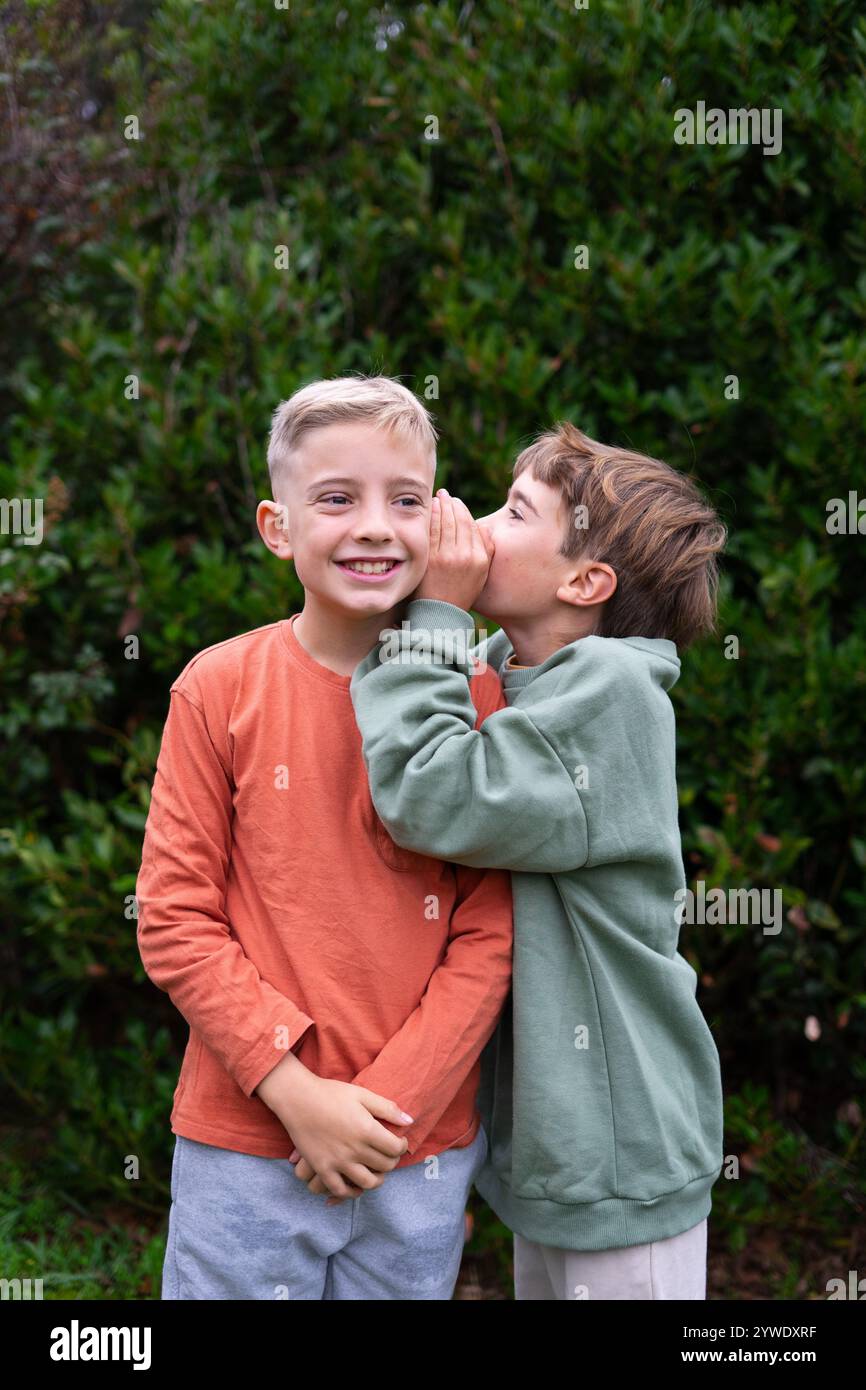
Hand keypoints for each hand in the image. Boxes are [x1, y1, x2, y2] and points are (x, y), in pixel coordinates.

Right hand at [266, 1070, 411, 1200]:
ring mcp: (337, 1162)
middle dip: (392, 1160)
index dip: (402, 1146)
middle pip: (384, 1166)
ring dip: (377, 1179)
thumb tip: (410, 1120)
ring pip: (367, 1183)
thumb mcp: (362, 1094)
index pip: (395, 1149)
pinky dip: (351, 1192)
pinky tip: (356, 1185)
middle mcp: (354, 1149)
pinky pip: (340, 1191)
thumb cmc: (331, 1093)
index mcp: (366, 1130)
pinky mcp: (322, 1168)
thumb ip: (387, 1108)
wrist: (298, 1098)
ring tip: (377, 1171)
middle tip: (389, 1153)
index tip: (400, 1141)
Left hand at [414, 489, 494, 609]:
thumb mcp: (482, 573)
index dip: (463, 511)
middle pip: (459, 521)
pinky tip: (430, 508)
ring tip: (438, 497)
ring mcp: (447, 557)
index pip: (472, 526)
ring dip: (441, 506)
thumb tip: (484, 527)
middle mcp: (465, 556)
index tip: (457, 502)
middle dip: (451, 504)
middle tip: (445, 494)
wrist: (441, 612)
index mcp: (479, 558)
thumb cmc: (462, 591)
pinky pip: (432, 531)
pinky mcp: (431, 559)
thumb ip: (487, 549)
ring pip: (445, 523)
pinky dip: (431, 516)